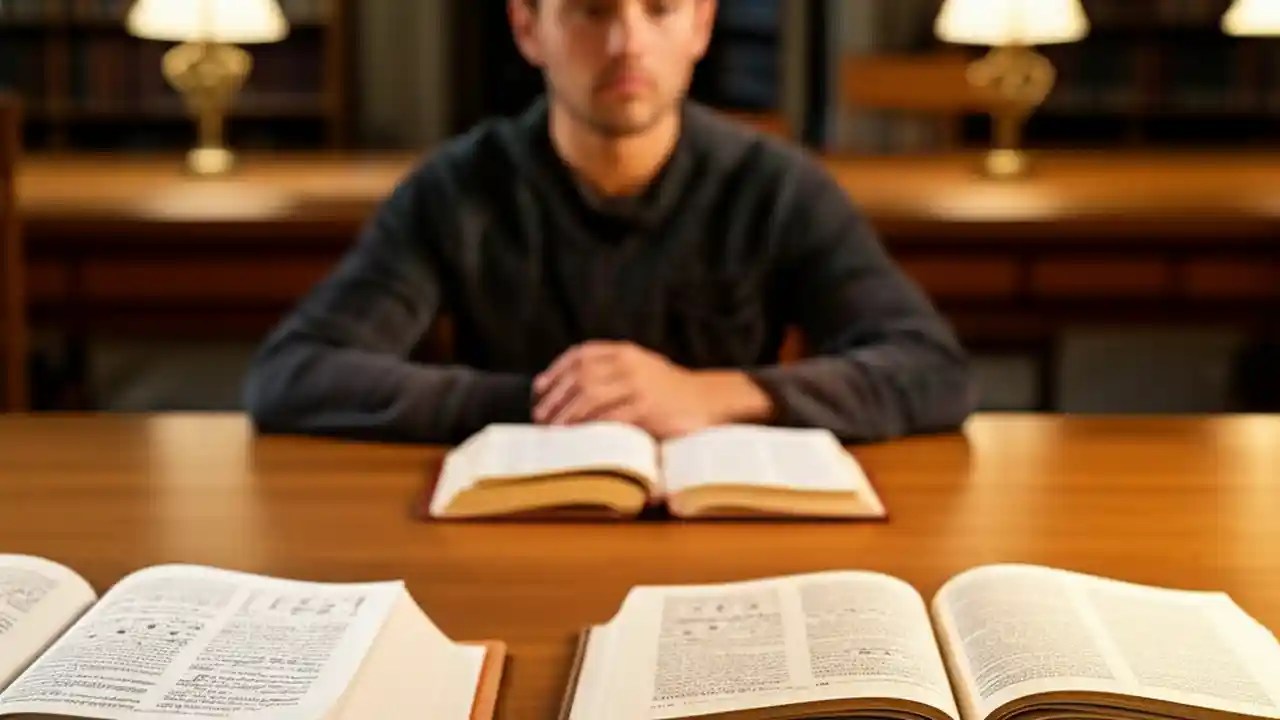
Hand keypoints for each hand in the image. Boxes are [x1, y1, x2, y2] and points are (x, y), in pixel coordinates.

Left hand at [532, 341, 773, 438]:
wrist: (708, 400)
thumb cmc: (668, 390)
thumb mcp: (639, 369)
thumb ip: (608, 372)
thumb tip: (565, 388)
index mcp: (624, 351)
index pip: (580, 355)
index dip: (555, 371)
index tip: (538, 390)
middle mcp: (629, 363)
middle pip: (579, 376)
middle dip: (556, 398)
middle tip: (541, 418)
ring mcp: (638, 384)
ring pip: (590, 395)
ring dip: (567, 414)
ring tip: (555, 430)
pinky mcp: (647, 408)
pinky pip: (610, 416)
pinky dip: (590, 427)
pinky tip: (580, 437)